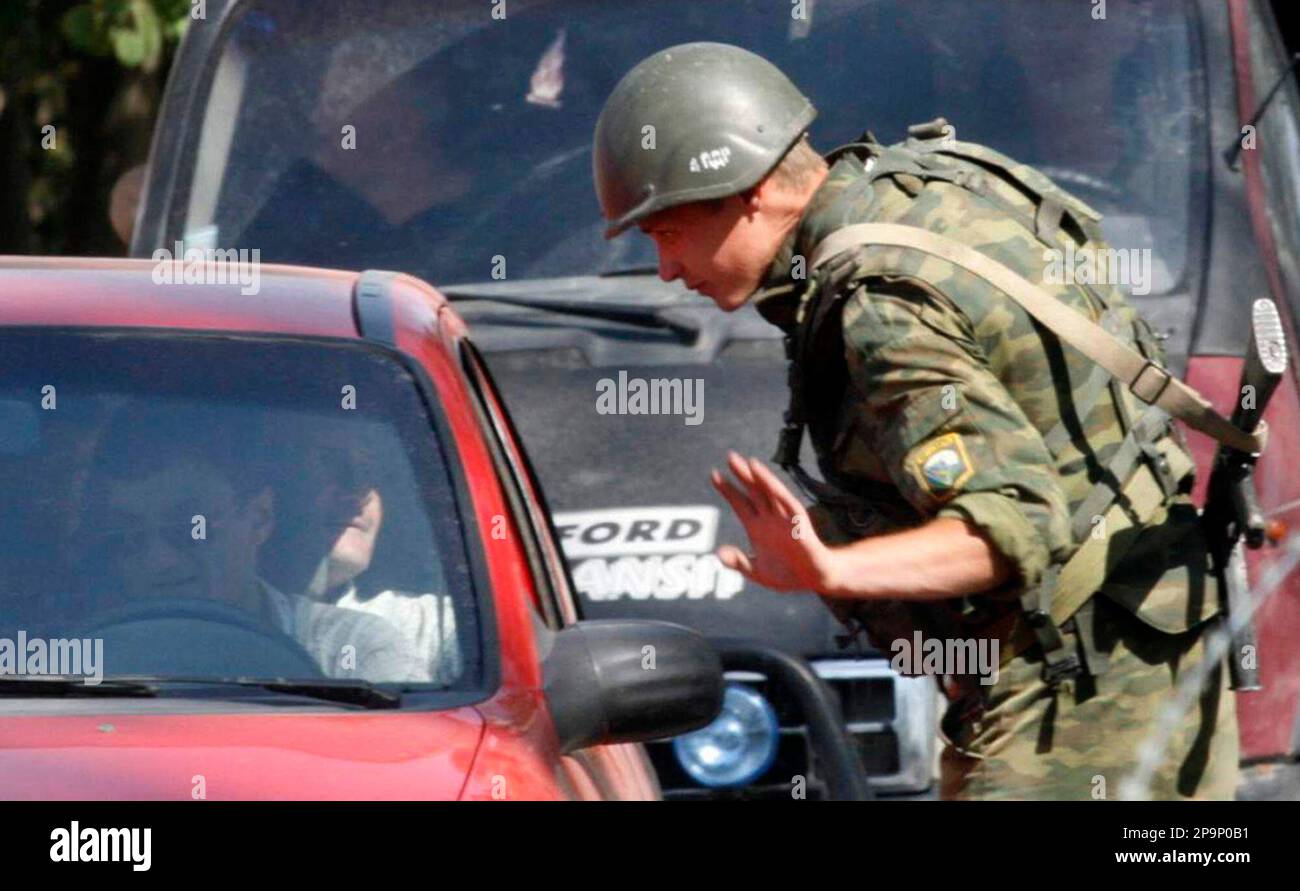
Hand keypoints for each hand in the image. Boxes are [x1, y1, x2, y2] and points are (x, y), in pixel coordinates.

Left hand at [711, 452, 837, 592]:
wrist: (815, 581)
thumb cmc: (788, 575)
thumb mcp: (757, 571)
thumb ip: (738, 562)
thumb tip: (719, 553)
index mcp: (757, 527)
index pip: (740, 503)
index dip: (728, 489)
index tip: (714, 474)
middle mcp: (769, 518)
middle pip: (753, 491)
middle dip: (742, 475)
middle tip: (730, 456)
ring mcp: (784, 518)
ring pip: (770, 493)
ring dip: (760, 478)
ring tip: (748, 463)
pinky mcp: (798, 522)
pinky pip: (787, 502)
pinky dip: (776, 491)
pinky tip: (766, 480)